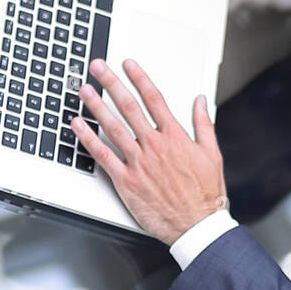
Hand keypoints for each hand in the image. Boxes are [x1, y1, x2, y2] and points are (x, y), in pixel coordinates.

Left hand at [69, 59, 227, 245]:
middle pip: (129, 107)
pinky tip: (78, 126)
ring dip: (96, 105)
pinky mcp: (126, 181)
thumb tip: (199, 102)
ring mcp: (139, 163)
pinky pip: (103, 156)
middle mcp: (155, 146)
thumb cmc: (205, 194)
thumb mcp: (212, 154)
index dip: (139, 78)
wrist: (197, 225)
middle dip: (111, 83)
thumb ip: (203, 124)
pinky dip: (88, 139)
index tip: (128, 64)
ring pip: (112, 127)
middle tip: (98, 68)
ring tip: (84, 89)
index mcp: (175, 137)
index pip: (154, 98)